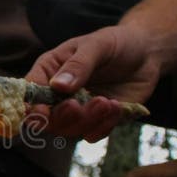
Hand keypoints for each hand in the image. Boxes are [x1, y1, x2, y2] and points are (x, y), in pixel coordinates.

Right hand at [25, 25, 160, 141]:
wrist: (147, 52)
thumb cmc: (116, 42)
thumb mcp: (97, 45)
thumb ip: (78, 65)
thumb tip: (57, 86)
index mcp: (49, 72)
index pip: (30, 95)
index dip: (32, 108)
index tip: (44, 113)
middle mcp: (59, 95)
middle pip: (48, 120)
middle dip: (62, 117)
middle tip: (79, 105)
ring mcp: (79, 111)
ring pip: (70, 131)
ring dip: (87, 121)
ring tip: (106, 101)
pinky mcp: (99, 121)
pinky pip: (94, 134)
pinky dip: (104, 125)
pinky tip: (117, 107)